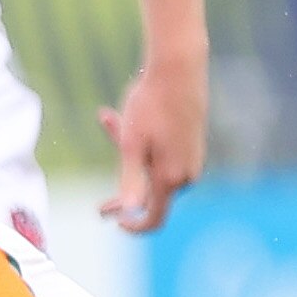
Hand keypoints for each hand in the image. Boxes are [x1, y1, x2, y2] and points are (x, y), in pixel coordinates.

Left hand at [96, 46, 208, 231]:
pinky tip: (123, 115)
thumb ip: (130, 181)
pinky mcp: (193, 145)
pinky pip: (164, 156)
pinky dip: (144, 145)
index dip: (132, 226)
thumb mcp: (131, 144)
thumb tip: (130, 212)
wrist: (178, 69)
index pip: (153, 219)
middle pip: (151, 194)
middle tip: (103, 182)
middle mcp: (187, 174)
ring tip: (112, 119)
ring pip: (155, 171)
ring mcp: (192, 159)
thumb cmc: (150, 105)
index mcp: (170, 179)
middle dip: (125, 186)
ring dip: (131, 157)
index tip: (110, 219)